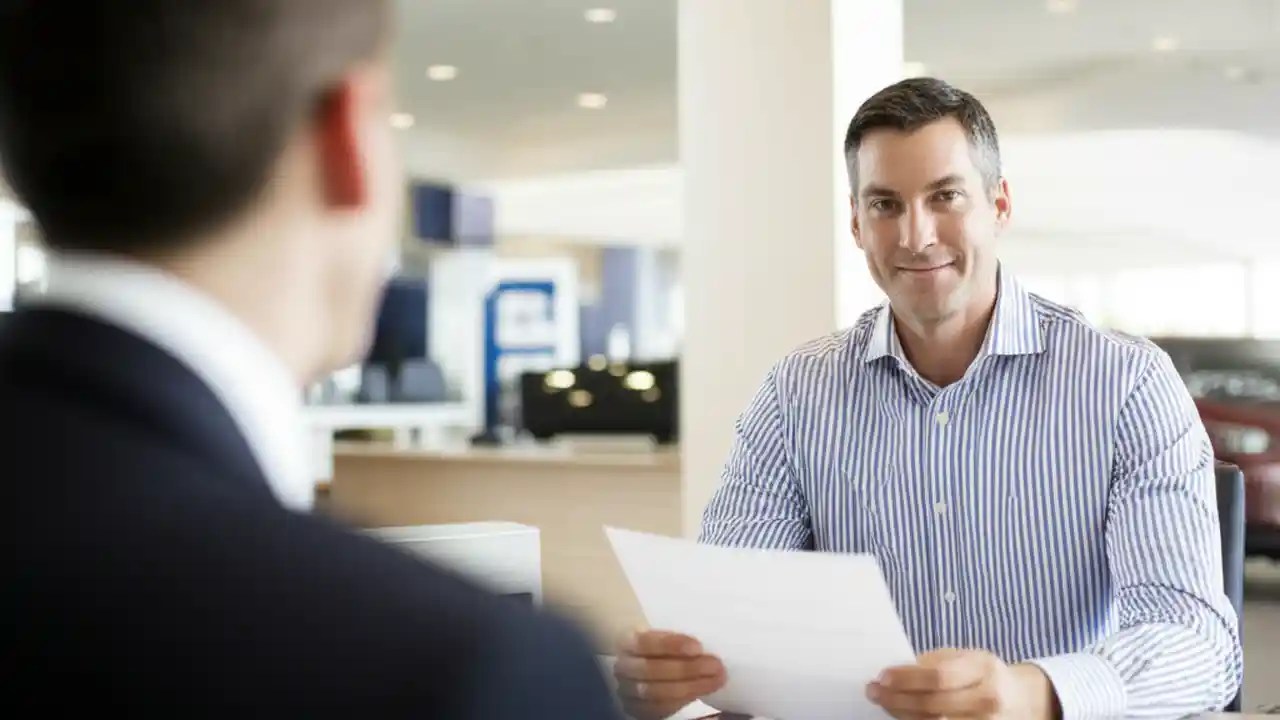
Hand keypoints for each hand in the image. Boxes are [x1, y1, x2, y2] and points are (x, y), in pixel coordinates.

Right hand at [613, 629, 726, 719]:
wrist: (643, 663)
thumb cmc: (661, 646)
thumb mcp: (665, 635)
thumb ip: (679, 639)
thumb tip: (709, 643)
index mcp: (626, 642)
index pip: (645, 642)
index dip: (671, 645)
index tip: (698, 646)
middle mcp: (623, 668)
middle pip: (651, 670)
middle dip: (687, 669)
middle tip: (716, 666)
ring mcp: (628, 692)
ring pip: (656, 693)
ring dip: (690, 687)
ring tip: (716, 680)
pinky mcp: (638, 709)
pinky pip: (660, 710)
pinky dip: (684, 703)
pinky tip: (703, 695)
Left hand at [866, 649, 1059, 719]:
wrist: (1017, 699)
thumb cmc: (982, 673)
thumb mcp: (964, 657)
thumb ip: (934, 663)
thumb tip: (895, 673)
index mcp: (983, 668)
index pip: (939, 676)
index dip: (906, 679)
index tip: (882, 676)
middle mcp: (989, 698)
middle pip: (933, 704)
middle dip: (897, 698)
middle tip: (873, 691)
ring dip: (902, 713)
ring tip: (884, 703)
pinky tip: (903, 715)